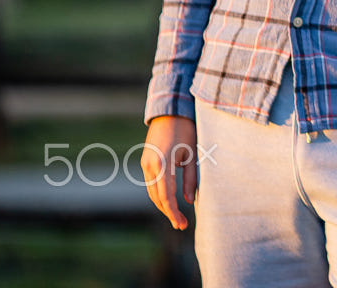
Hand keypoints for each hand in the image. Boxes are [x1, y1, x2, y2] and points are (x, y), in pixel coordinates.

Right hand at [142, 114, 198, 229]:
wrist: (170, 113)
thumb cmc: (186, 132)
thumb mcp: (192, 155)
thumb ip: (190, 179)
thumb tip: (189, 201)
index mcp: (162, 165)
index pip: (166, 197)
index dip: (173, 213)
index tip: (181, 224)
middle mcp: (150, 167)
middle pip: (157, 198)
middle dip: (168, 212)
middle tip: (181, 224)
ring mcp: (145, 165)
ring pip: (152, 192)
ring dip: (163, 205)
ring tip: (177, 215)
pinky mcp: (145, 163)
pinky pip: (151, 184)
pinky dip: (160, 194)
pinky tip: (170, 201)